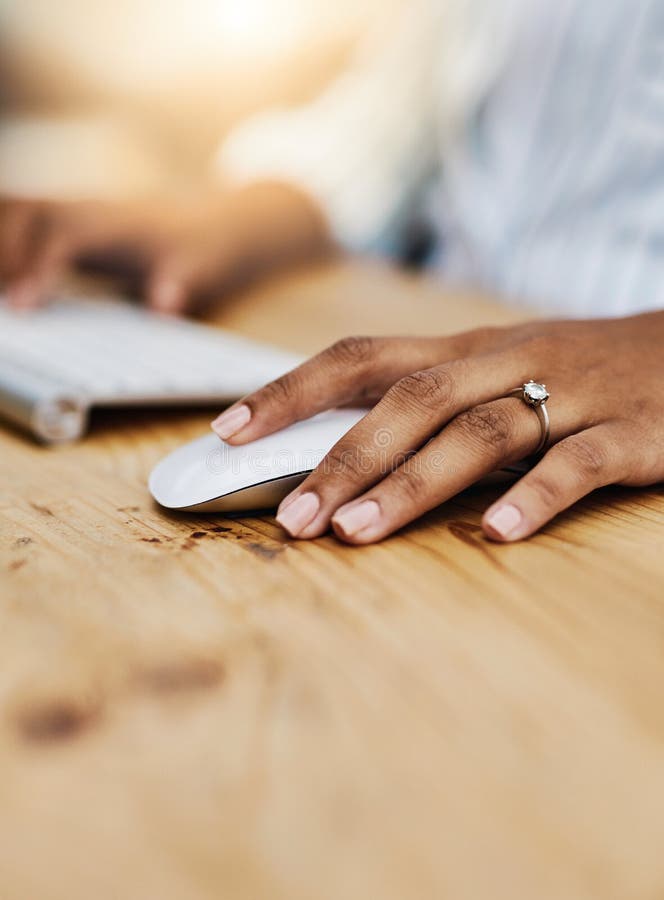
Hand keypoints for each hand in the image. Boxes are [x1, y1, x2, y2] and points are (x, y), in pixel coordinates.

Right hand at [0, 182, 329, 313]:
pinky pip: (23, 222)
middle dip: (5, 252)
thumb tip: (167, 305)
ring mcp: (74, 210)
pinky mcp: (67, 221)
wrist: (210, 223)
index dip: (39, 265)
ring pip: (20, 211)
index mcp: (115, 223)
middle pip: (28, 213)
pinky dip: (8, 244)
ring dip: (3, 246)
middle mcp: (88, 209)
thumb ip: (180, 284)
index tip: (24, 303)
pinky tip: (7, 284)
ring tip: (2, 300)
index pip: (64, 235)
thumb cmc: (201, 250)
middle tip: (6, 307)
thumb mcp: (199, 269)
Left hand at [210, 314, 663, 542]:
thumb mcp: (495, 370)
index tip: (228, 430)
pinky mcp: (631, 432)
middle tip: (294, 517)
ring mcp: (571, 394)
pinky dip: (536, 496)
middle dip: (344, 455)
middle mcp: (507, 362)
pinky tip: (498, 535)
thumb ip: (428, 404)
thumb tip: (334, 451)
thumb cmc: (575, 370)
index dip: (291, 388)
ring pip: (481, 431)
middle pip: (412, 398)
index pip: (362, 357)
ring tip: (358, 532)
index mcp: (465, 350)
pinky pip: (578, 463)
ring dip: (414, 482)